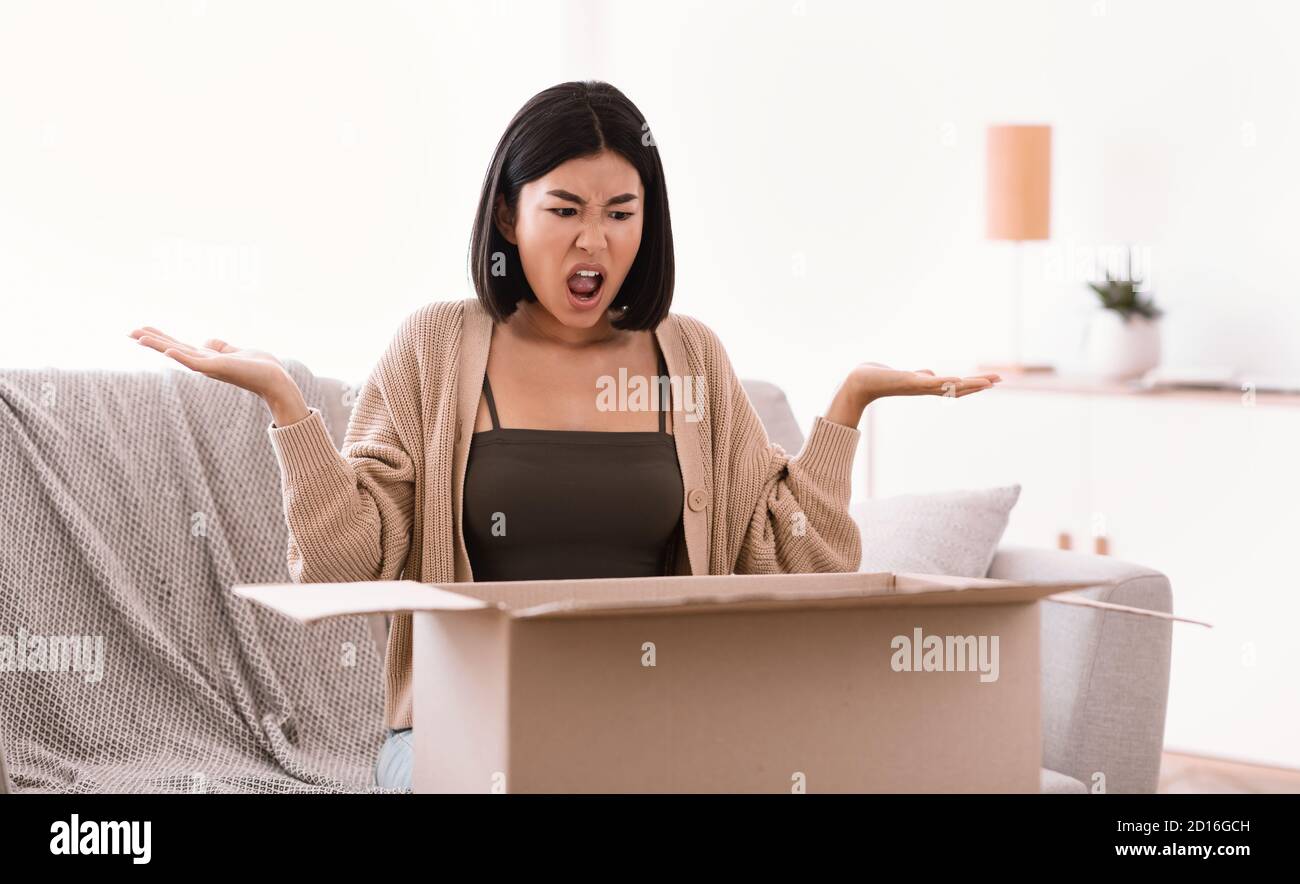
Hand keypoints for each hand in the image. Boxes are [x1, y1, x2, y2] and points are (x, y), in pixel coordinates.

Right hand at [127, 326, 306, 423]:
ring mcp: (210, 367)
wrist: (275, 379)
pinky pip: (196, 362)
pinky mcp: (219, 368)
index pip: (179, 346)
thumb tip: (206, 341)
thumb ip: (220, 347)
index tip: (142, 329)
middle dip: (152, 341)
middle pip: (172, 349)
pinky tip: (168, 351)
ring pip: (178, 354)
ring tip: (139, 337)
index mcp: (207, 359)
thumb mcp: (236, 352)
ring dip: (159, 346)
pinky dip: (182, 357)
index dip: (161, 338)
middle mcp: (204, 364)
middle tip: (129, 332)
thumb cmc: (259, 368)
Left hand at [849, 362, 1000, 406]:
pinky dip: (945, 382)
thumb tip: (932, 374)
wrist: (860, 383)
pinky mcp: (909, 381)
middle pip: (959, 388)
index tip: (991, 381)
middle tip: (1000, 379)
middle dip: (979, 384)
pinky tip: (958, 380)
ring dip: (970, 384)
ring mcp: (919, 386)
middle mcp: (926, 388)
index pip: (956, 387)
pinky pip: (931, 383)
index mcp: (928, 387)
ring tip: (988, 381)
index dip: (974, 385)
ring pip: (950, 387)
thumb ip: (921, 376)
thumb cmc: (882, 379)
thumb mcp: (907, 376)